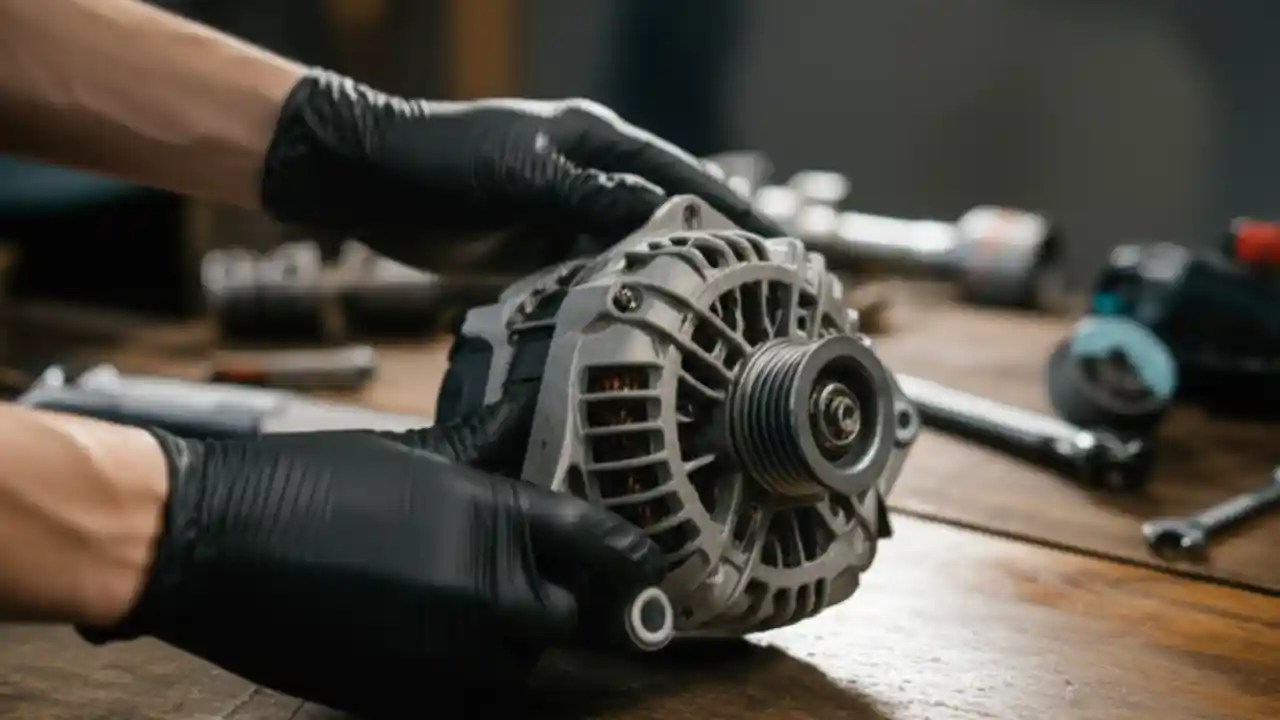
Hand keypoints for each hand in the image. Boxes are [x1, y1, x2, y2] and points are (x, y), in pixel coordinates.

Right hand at [77, 395, 664, 715]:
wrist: (208, 541)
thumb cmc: (298, 484)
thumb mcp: (401, 454)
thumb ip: (476, 448)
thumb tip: (522, 416)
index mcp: (486, 514)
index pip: (594, 541)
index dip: (632, 558)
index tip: (650, 570)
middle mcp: (481, 587)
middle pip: (565, 617)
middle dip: (559, 607)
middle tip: (538, 594)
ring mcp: (444, 650)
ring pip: (519, 669)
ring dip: (511, 649)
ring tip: (474, 619)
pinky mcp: (402, 695)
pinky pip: (467, 703)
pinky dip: (466, 684)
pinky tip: (435, 649)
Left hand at [259, 69, 783, 271]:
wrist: (368, 178)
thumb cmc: (440, 157)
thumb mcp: (522, 172)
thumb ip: (590, 195)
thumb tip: (660, 215)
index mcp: (595, 140)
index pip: (680, 175)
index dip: (730, 211)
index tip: (774, 244)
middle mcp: (588, 174)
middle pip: (663, 218)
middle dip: (703, 253)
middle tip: (747, 296)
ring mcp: (563, 211)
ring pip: (627, 252)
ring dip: (654, 282)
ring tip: (697, 322)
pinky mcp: (537, 247)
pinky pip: (587, 275)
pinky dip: (608, 296)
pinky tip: (628, 324)